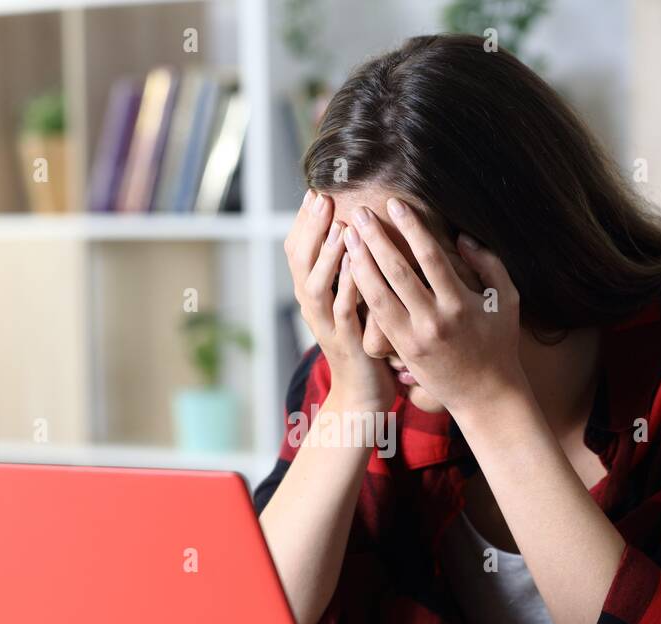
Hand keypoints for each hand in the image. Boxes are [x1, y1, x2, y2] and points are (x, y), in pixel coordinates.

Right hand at [284, 189, 394, 411]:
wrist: (362, 395)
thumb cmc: (362, 343)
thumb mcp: (351, 302)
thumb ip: (348, 271)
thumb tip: (355, 231)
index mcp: (312, 295)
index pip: (297, 250)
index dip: (304, 222)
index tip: (316, 191)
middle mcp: (312, 307)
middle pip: (299, 261)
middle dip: (311, 228)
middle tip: (322, 197)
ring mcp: (326, 325)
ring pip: (316, 285)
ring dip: (325, 254)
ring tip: (336, 225)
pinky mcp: (346, 342)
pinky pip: (343, 310)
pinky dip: (347, 285)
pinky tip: (355, 262)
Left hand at [342, 198, 525, 414]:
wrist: (485, 394)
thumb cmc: (498, 342)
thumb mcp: (505, 300)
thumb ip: (489, 264)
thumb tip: (461, 237)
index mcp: (460, 304)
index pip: (430, 258)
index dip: (411, 228)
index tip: (395, 204)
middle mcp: (434, 320)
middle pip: (398, 272)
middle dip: (376, 239)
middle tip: (358, 213)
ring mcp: (414, 337)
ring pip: (379, 294)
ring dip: (360, 263)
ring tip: (347, 236)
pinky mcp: (401, 349)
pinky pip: (377, 315)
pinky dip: (362, 290)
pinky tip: (351, 269)